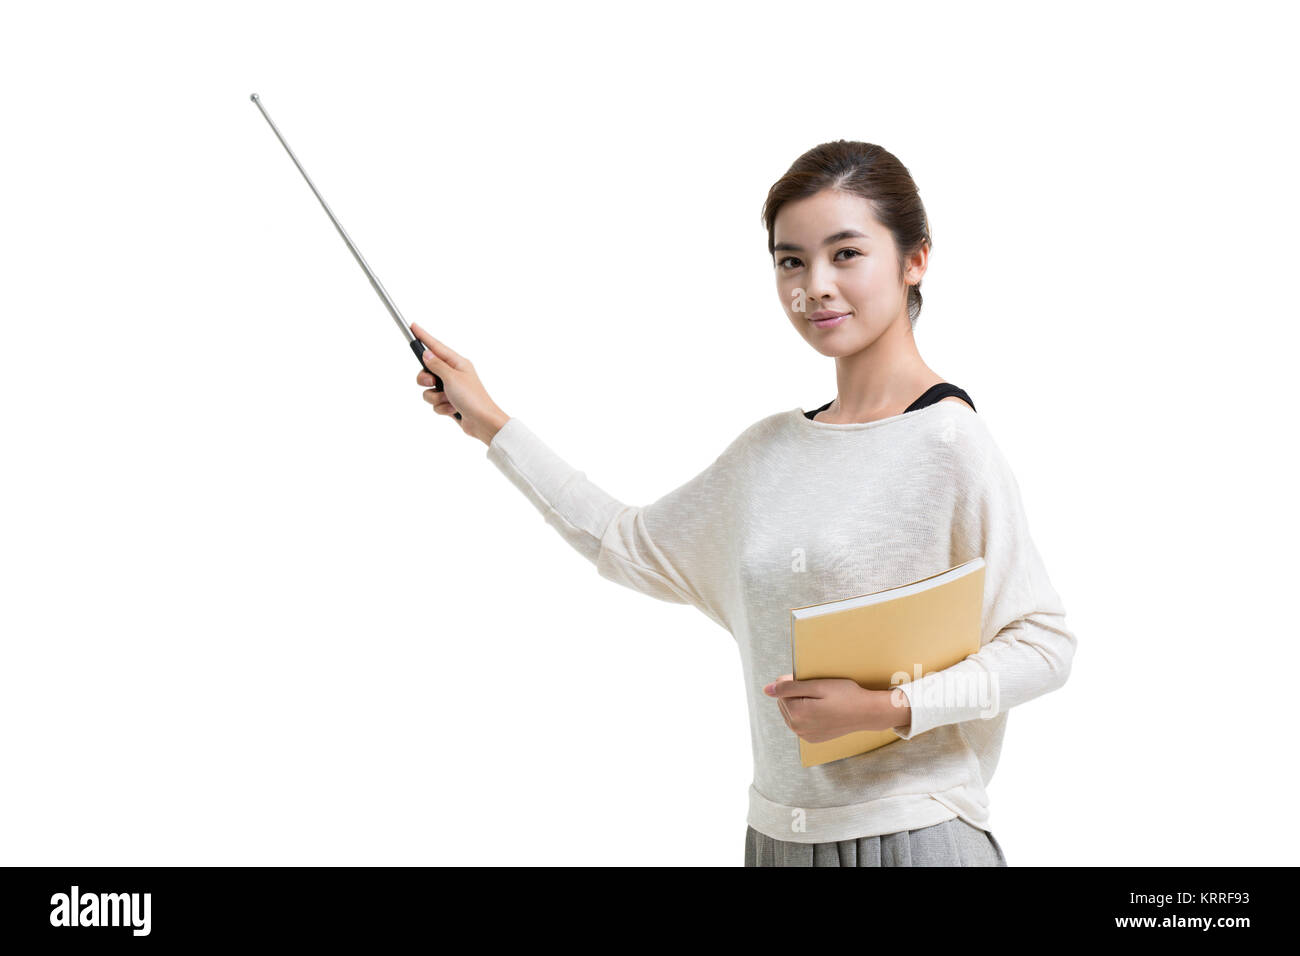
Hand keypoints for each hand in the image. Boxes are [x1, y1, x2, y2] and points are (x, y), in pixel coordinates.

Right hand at [411, 322, 508, 444]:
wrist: (483, 423)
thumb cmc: (472, 398)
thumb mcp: (452, 378)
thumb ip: (436, 365)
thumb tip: (426, 353)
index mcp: (457, 363)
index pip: (436, 346)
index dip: (423, 337)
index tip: (413, 326)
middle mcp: (453, 374)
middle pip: (426, 370)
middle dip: (425, 380)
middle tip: (432, 383)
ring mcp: (450, 389)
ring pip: (428, 390)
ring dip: (435, 397)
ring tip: (448, 400)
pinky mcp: (449, 402)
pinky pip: (434, 403)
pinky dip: (441, 407)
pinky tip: (453, 410)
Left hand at [763, 674, 898, 742]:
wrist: (866, 713)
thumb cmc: (844, 694)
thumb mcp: (817, 685)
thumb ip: (789, 687)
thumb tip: (766, 690)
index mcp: (796, 714)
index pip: (781, 692)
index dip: (794, 683)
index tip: (812, 681)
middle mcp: (797, 728)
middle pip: (784, 703)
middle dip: (796, 694)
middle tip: (818, 690)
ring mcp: (805, 735)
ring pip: (791, 713)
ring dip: (800, 703)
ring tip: (821, 700)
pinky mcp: (812, 738)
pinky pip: (800, 722)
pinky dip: (807, 713)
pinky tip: (822, 710)